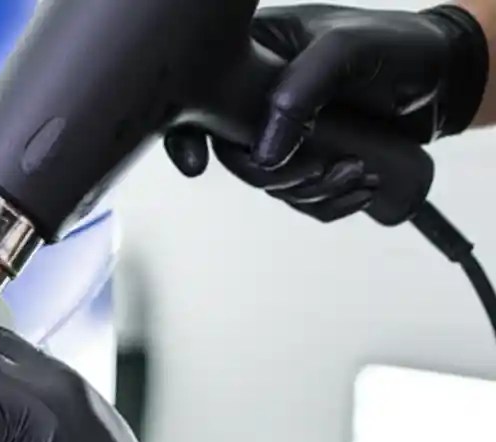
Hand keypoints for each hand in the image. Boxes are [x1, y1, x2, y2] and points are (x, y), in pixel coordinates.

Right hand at [166, 4, 487, 222]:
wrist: (446, 77)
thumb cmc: (400, 47)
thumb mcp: (346, 52)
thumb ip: (299, 92)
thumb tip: (263, 153)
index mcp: (255, 56)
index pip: (200, 99)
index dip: (186, 137)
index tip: (198, 164)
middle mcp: (260, 96)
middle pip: (234, 155)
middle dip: (276, 175)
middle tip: (320, 168)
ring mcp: (284, 130)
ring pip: (268, 182)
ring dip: (311, 192)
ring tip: (358, 174)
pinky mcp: (309, 157)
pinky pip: (298, 197)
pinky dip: (326, 204)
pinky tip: (360, 189)